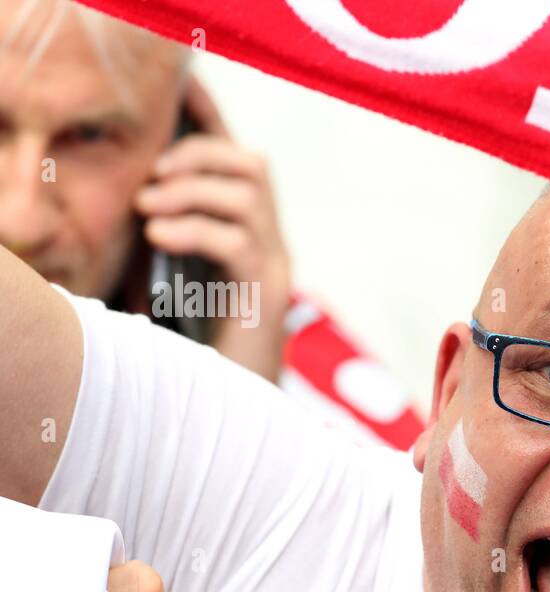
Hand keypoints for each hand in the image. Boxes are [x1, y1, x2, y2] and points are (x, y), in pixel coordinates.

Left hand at [135, 78, 291, 380]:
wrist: (236, 412)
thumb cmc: (199, 351)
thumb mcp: (174, 282)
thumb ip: (168, 240)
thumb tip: (136, 199)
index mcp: (251, 236)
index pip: (239, 162)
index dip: (214, 120)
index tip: (186, 86)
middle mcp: (273, 246)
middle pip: (254, 165)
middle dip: (200, 154)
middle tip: (154, 176)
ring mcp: (276, 269)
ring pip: (250, 194)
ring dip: (193, 189)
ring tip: (149, 209)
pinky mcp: (267, 295)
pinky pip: (239, 242)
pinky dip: (195, 229)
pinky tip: (160, 237)